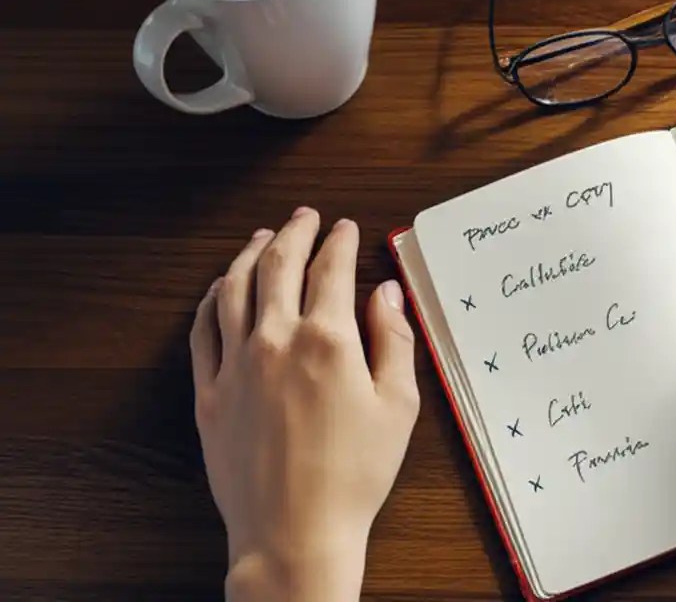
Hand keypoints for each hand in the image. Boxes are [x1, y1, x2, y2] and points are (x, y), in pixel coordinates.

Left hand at [189, 208, 419, 601]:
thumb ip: (394, 340)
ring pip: (235, 289)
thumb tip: (387, 293)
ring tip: (262, 238)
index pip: (330, 269)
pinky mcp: (209, 393)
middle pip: (278, 266)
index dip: (339, 241)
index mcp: (329, 341)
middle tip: (304, 216)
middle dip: (294, 233)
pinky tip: (220, 289)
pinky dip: (211, 300)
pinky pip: (202, 331)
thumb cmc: (354, 475)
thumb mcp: (398, 406)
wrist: (294, 532)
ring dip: (250, 255)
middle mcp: (276, 341)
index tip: (345, 228)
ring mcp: (236, 365)